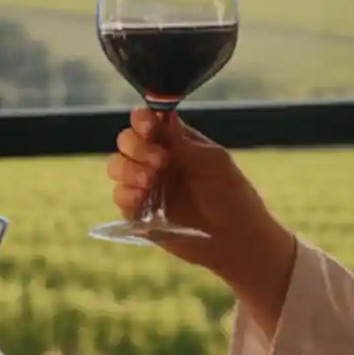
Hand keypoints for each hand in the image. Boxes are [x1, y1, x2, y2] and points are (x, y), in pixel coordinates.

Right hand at [107, 107, 296, 334]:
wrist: (236, 238)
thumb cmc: (232, 194)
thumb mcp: (215, 162)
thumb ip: (186, 143)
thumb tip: (163, 116)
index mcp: (174, 142)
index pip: (147, 122)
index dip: (142, 120)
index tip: (150, 127)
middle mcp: (155, 160)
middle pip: (127, 142)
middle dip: (136, 146)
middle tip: (160, 160)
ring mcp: (146, 186)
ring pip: (118, 167)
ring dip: (129, 168)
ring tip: (150, 180)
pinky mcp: (140, 213)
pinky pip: (120, 197)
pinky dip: (126, 194)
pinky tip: (142, 198)